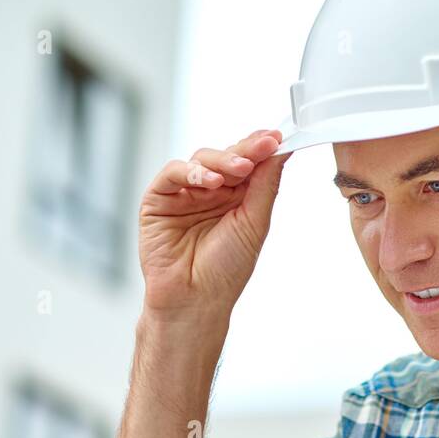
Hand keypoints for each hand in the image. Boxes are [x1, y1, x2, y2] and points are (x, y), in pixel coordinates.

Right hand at [138, 128, 291, 316]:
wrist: (196, 300)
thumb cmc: (225, 271)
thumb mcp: (254, 224)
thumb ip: (265, 186)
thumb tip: (280, 151)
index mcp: (235, 198)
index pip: (248, 164)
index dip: (261, 148)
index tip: (277, 138)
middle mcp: (209, 193)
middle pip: (226, 157)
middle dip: (245, 150)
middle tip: (263, 146)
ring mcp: (184, 194)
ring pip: (201, 160)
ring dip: (222, 161)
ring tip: (240, 169)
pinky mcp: (158, 199)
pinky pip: (173, 174)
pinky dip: (192, 173)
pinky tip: (209, 183)